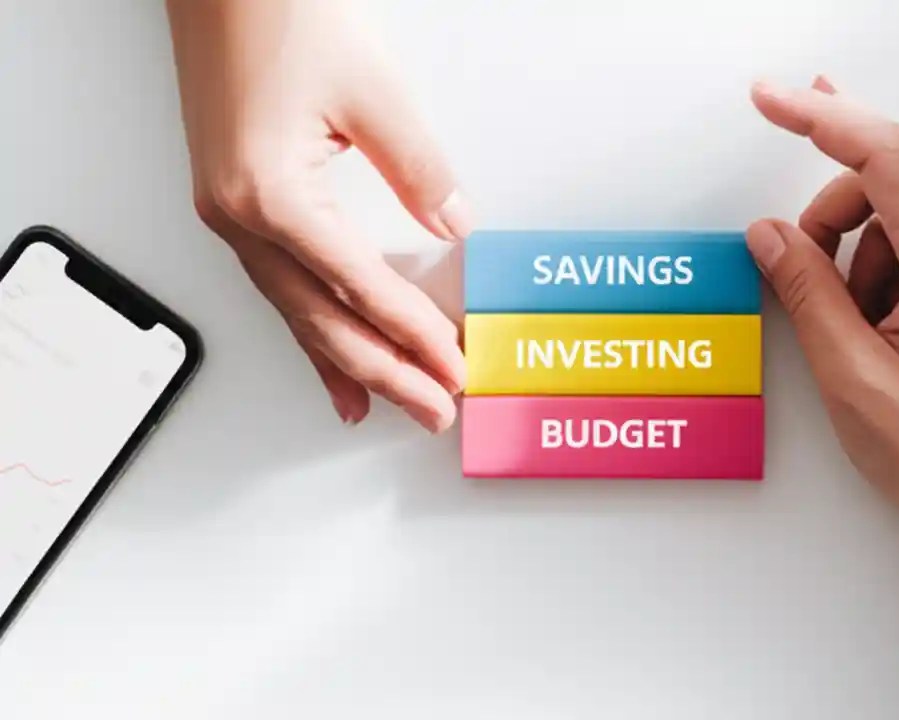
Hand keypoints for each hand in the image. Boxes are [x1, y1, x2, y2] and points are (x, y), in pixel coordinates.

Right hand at [166, 0, 470, 430]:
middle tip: (433, 410)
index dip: (414, 335)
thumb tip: (454, 225)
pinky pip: (280, 285)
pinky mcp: (234, 202)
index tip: (455, 367)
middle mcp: (238, 216)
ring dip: (347, 362)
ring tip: (385, 405)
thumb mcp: (373, 91)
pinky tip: (328, 360)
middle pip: (323, 319)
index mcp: (270, 195)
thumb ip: (420, 169)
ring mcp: (228, 214)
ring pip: (296, 312)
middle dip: (385, 372)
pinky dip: (311, 327)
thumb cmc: (277, 12)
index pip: (359, 288)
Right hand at [747, 77, 898, 634]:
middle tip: (807, 284)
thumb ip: (807, 291)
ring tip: (859, 334)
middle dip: (829, 219)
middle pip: (884, 178)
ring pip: (890, 214)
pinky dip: (876, 275)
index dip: (819, 117)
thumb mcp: (851, 375)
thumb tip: (768, 232)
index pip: (882, 154)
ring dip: (853, 259)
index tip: (768, 99)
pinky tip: (877, 330)